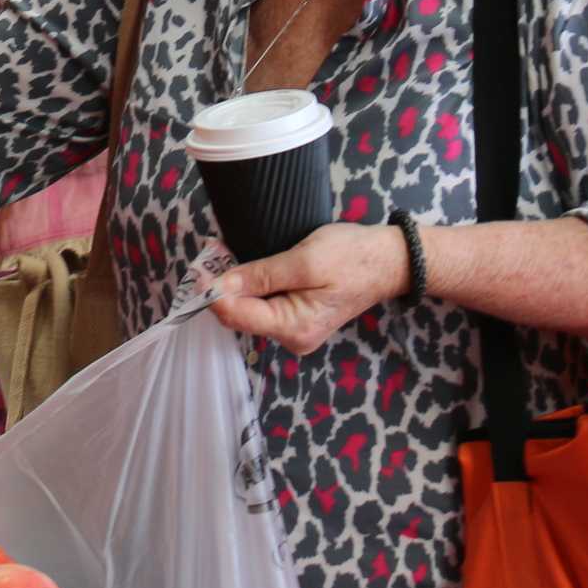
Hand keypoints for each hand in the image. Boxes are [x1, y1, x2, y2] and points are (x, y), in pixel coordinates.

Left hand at [210, 223, 410, 354]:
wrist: (390, 260)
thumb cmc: (352, 257)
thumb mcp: (305, 261)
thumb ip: (261, 275)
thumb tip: (219, 286)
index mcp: (293, 327)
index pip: (237, 316)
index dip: (211, 293)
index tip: (198, 266)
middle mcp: (291, 337)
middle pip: (240, 314)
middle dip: (221, 285)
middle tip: (212, 250)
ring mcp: (294, 330)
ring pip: (250, 309)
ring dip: (235, 282)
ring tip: (225, 251)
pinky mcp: (297, 317)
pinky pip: (264, 304)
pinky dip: (251, 284)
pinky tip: (246, 264)